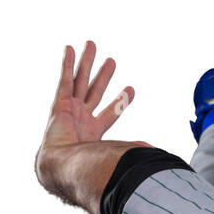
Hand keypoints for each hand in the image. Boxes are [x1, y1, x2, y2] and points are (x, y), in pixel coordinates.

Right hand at [35, 43, 149, 213]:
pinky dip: (67, 64)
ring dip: (87, 62)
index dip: (121, 101)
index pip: (110, 113)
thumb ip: (132, 150)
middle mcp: (81, 119)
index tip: (132, 89)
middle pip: (95, 91)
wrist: (66, 169)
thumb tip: (154, 152)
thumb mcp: (116, 154)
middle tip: (112, 60)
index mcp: (94, 132)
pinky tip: (70, 49)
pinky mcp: (59, 104)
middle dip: (103, 75)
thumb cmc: (89, 167)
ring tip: (92, 44)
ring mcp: (70, 111)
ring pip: (80, 80)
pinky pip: (64, 80)